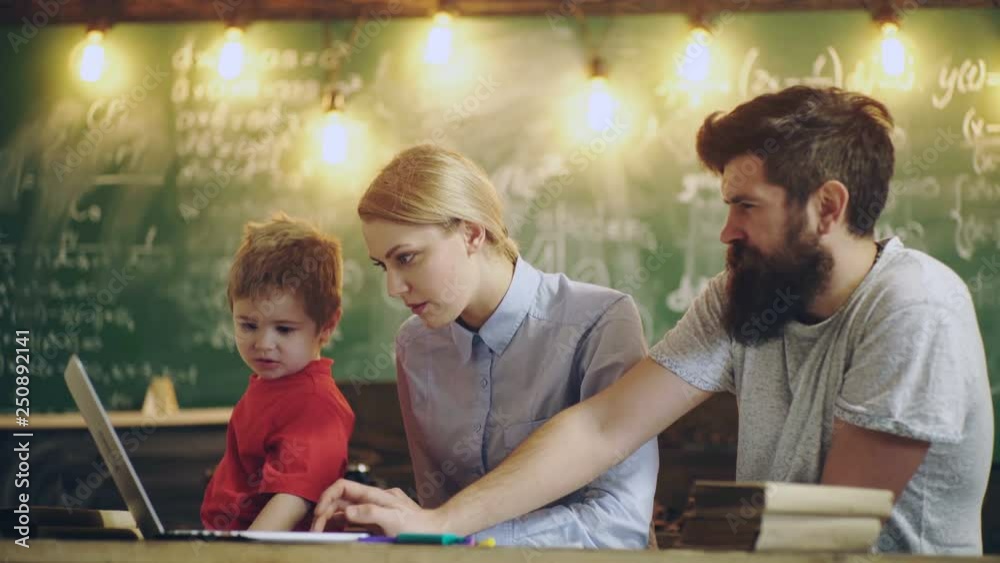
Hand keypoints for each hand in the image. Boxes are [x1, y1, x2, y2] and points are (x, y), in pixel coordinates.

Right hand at [311, 479, 446, 534]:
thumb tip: (346, 512)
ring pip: (345, 510)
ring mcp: (374, 508)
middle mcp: (373, 498)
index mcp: (375, 495)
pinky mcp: (376, 519)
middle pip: (341, 500)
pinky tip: (334, 533)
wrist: (437, 529)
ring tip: (319, 533)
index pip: (343, 487)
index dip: (327, 497)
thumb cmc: (418, 526)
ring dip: (330, 520)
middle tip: (315, 530)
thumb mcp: (394, 520)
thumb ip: (370, 513)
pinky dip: (341, 525)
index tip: (318, 514)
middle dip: (324, 512)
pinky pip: (353, 520)